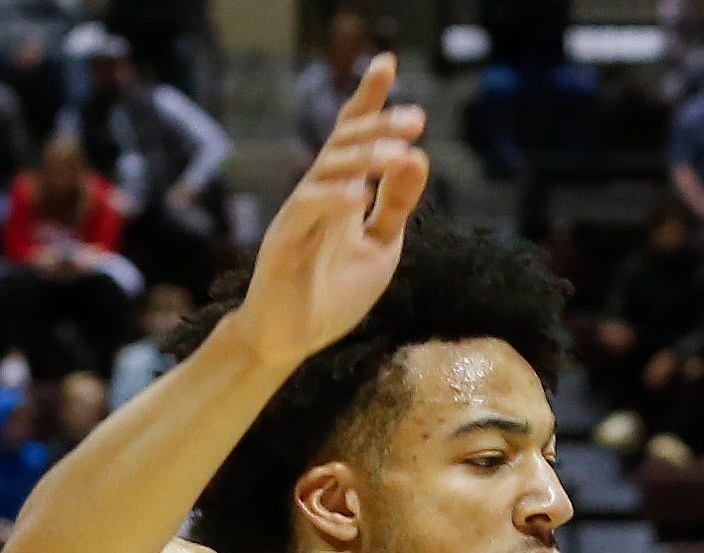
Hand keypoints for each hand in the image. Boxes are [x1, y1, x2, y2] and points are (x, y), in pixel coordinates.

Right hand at [231, 56, 427, 372]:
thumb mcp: (379, 247)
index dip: (368, 99)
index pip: (353, 136)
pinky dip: (333, 200)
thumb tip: (419, 158)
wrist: (290, 339)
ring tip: (398, 154)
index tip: (387, 63)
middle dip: (379, 126)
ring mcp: (299, 215)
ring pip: (329, 170)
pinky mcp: (284, 242)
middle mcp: (319, 194)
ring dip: (364, 159)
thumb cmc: (332, 293)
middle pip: (344, 144)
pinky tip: (358, 195)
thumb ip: (396, 206)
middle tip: (416, 119)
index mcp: (341, 192)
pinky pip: (307, 211)